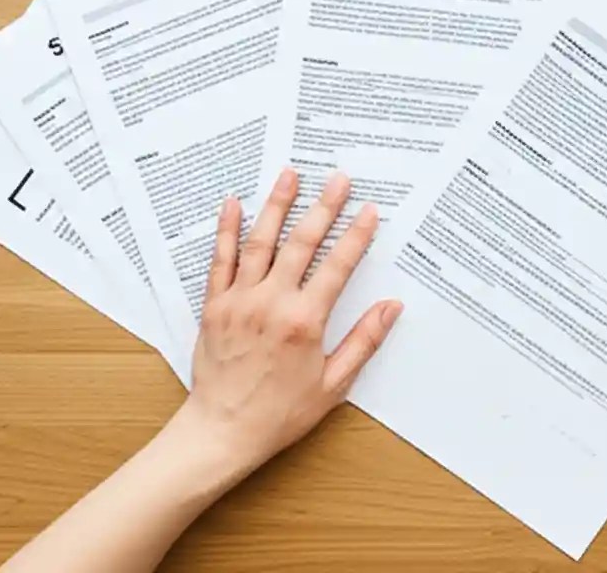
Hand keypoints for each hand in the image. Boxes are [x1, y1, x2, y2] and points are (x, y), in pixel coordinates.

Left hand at [179, 168, 403, 473]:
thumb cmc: (279, 414)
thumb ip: (363, 341)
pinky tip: (234, 204)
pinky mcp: (214, 306)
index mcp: (305, 321)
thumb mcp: (333, 384)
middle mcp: (272, 303)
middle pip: (302, 243)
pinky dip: (227, 230)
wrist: (222, 432)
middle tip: (337, 178)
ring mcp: (239, 301)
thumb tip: (391, 308)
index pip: (338, 266)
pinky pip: (220, 260)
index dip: (356, 235)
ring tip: (289, 175)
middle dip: (323, 207)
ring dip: (277, 205)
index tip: (370, 210)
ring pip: (261, 242)